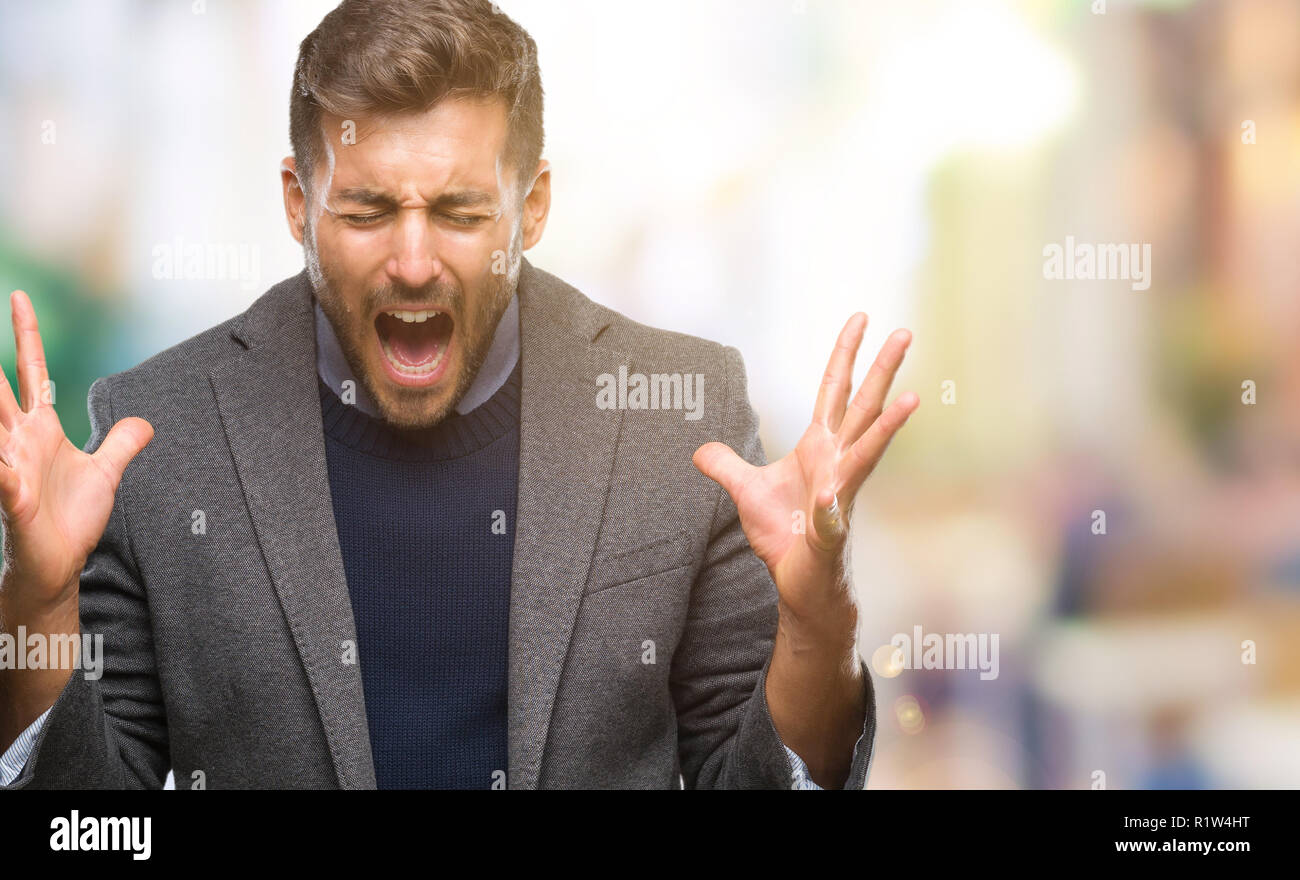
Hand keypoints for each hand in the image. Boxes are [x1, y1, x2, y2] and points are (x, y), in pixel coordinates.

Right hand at [0, 290, 152, 612]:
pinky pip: (1, 477)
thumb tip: (145, 423)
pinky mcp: (13, 499)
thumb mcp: (106, 473)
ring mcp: (10, 467)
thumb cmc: (71, 520)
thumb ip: (121, 443)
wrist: (58, 564)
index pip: (30, 370)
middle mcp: (17, 441)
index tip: (20, 297)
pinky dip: (2, 468)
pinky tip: (6, 464)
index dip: (26, 334)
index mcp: (40, 429)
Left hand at [693, 313, 916, 627]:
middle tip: (904, 332)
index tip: (861, 318)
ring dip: (887, 427)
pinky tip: (827, 498)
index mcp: (819, 447)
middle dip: (882, 370)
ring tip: (911, 398)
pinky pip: (830, 517)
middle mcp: (837, 464)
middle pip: (863, 408)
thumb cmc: (785, 537)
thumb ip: (726, 465)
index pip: (834, 391)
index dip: (845, 354)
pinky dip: (828, 507)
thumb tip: (700, 449)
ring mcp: (840, 497)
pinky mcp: (831, 534)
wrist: (800, 586)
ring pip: (867, 454)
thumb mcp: (746, 493)